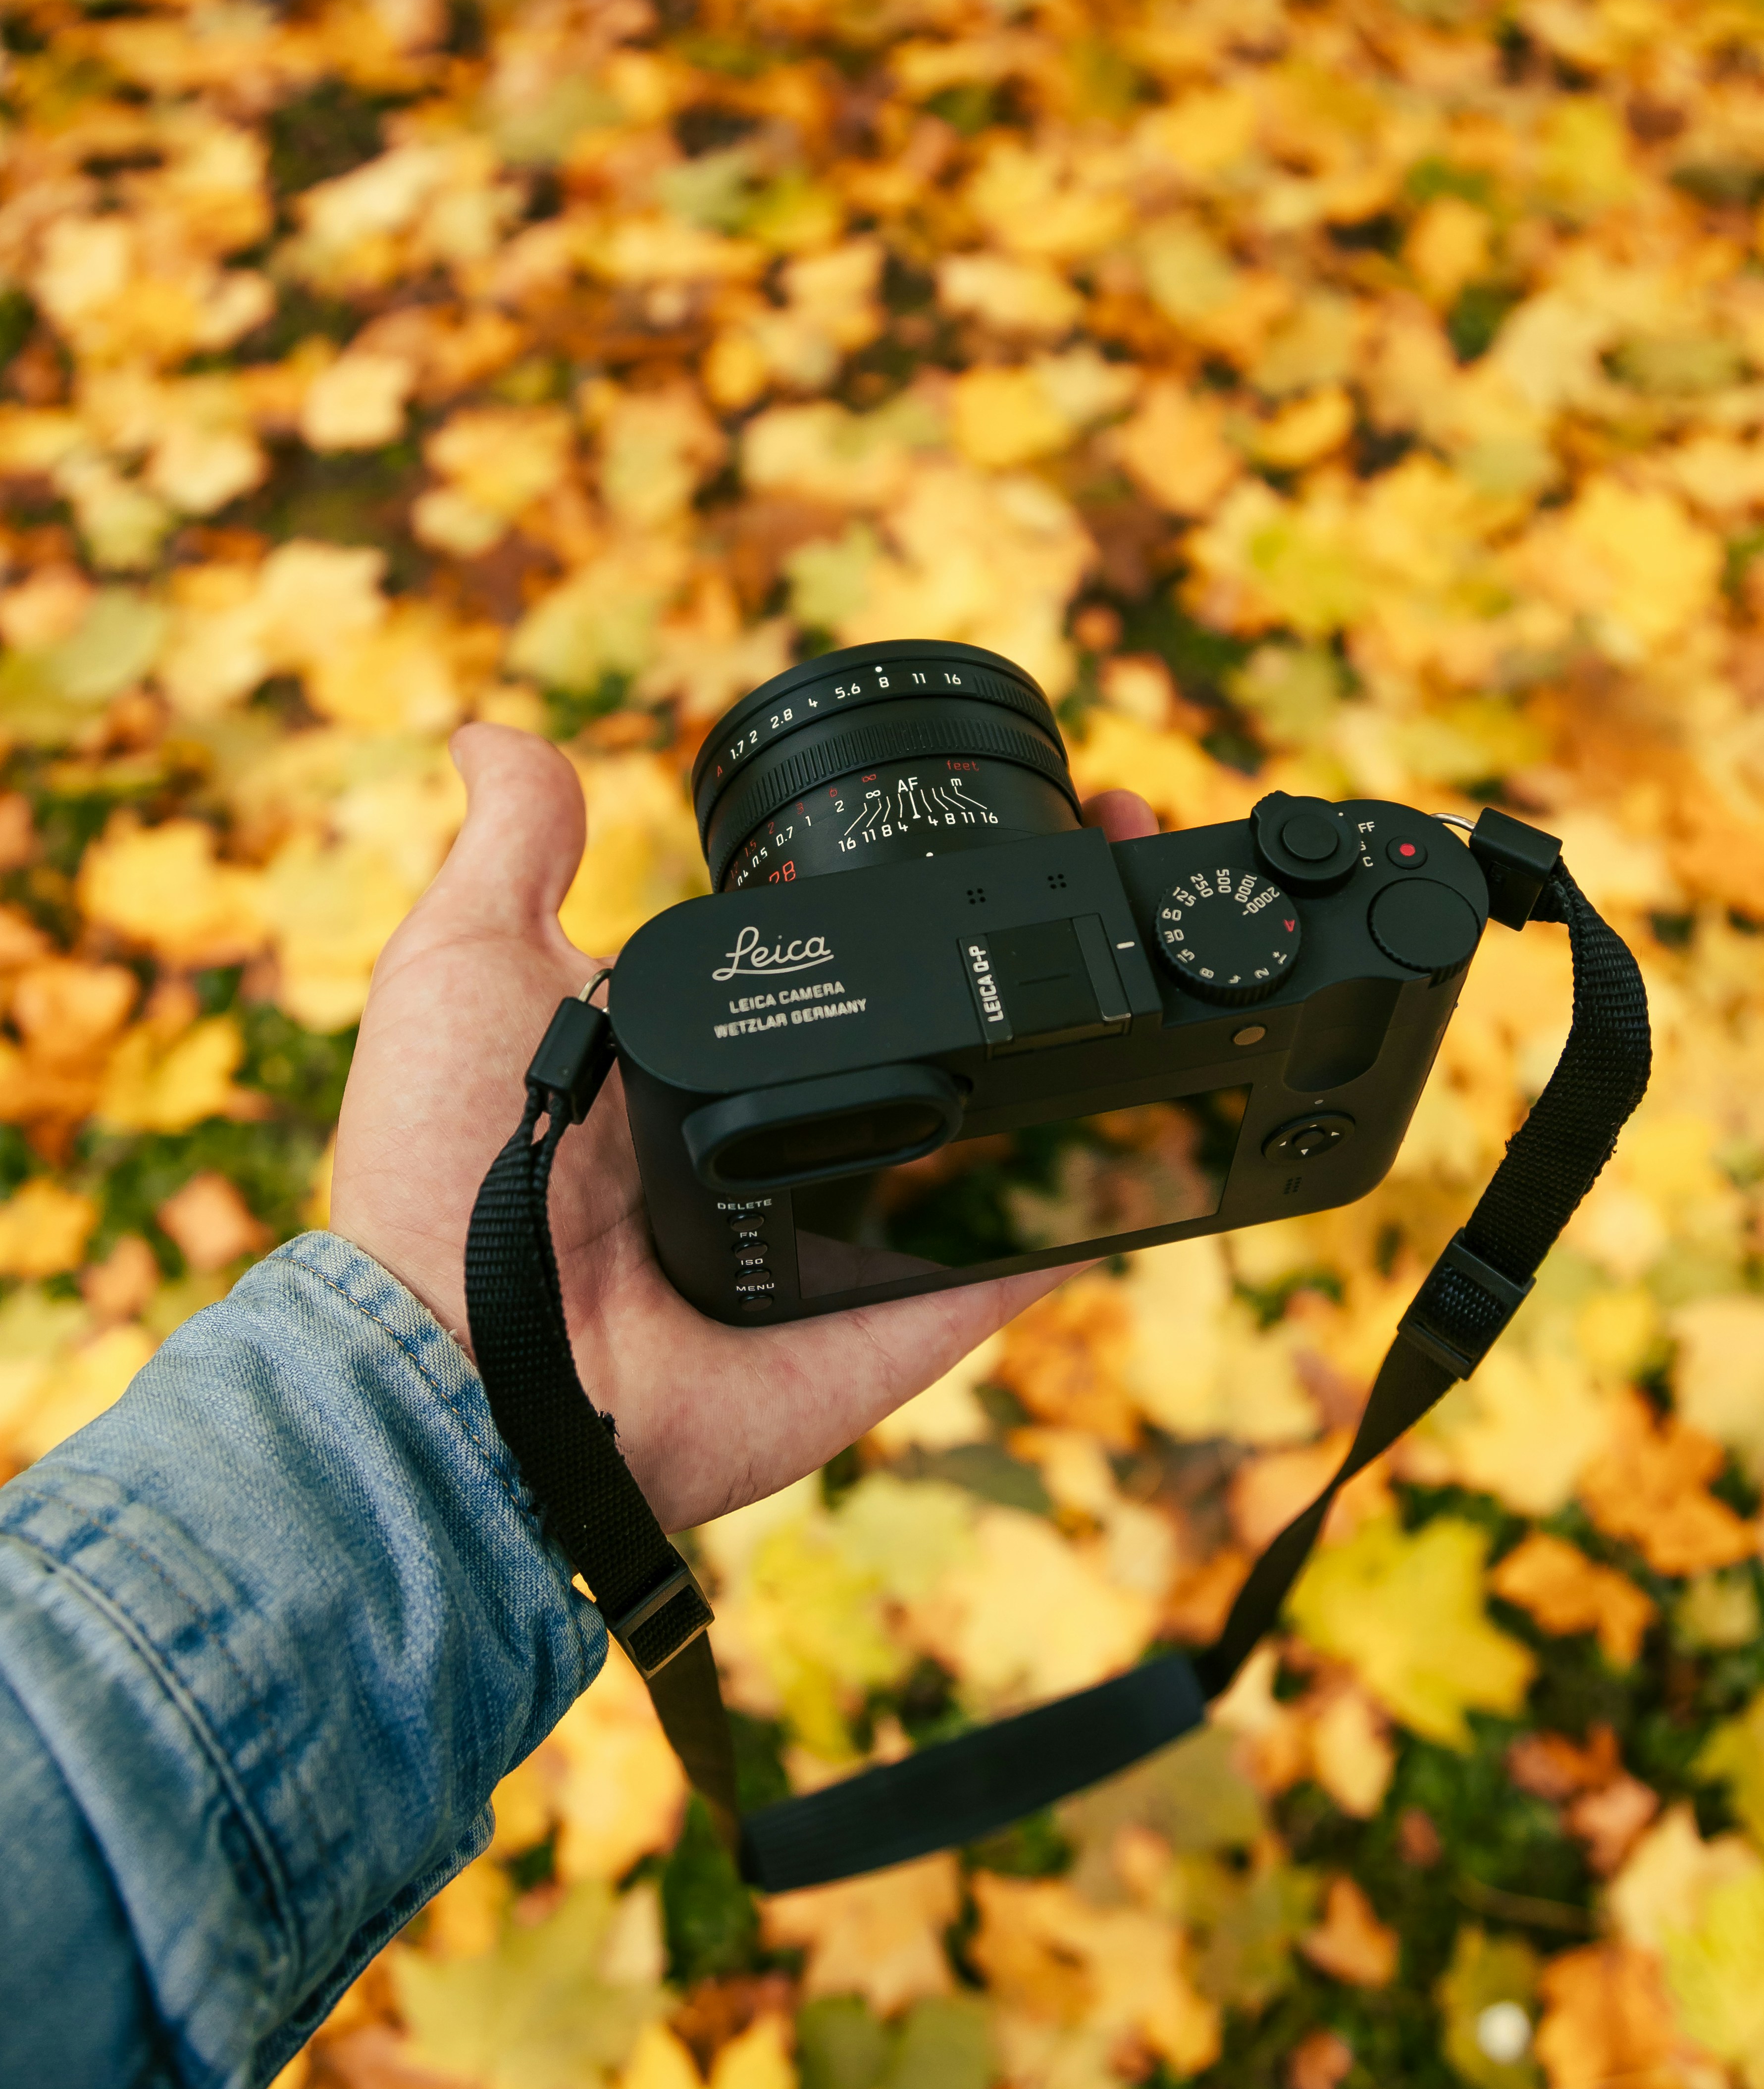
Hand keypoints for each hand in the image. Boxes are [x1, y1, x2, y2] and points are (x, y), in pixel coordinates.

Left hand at [330, 727, 1157, 1532]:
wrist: (455, 1360)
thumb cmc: (438, 1165)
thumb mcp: (465, 967)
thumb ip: (511, 853)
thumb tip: (495, 729)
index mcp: (705, 1059)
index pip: (845, 954)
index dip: (929, 888)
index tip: (1010, 812)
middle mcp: (779, 1146)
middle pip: (940, 1039)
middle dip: (1040, 962)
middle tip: (1121, 863)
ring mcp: (838, 1245)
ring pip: (988, 1152)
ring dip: (1077, 1074)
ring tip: (1163, 978)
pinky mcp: (870, 1335)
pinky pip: (990, 1287)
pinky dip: (1062, 1238)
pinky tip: (1141, 1155)